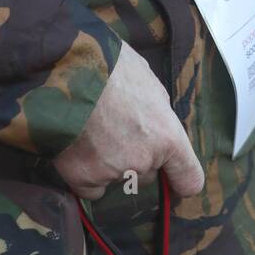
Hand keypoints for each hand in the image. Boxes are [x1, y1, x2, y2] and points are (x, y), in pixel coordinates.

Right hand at [53, 41, 204, 200]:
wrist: (65, 71)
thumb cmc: (109, 66)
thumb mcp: (146, 79)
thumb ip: (156, 108)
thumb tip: (156, 118)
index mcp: (167, 136)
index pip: (189, 178)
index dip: (181, 180)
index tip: (175, 181)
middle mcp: (144, 161)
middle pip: (146, 174)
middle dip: (135, 158)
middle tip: (115, 129)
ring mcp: (113, 173)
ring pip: (118, 178)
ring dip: (109, 163)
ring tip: (92, 129)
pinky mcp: (83, 179)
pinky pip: (92, 188)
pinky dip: (86, 174)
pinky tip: (77, 148)